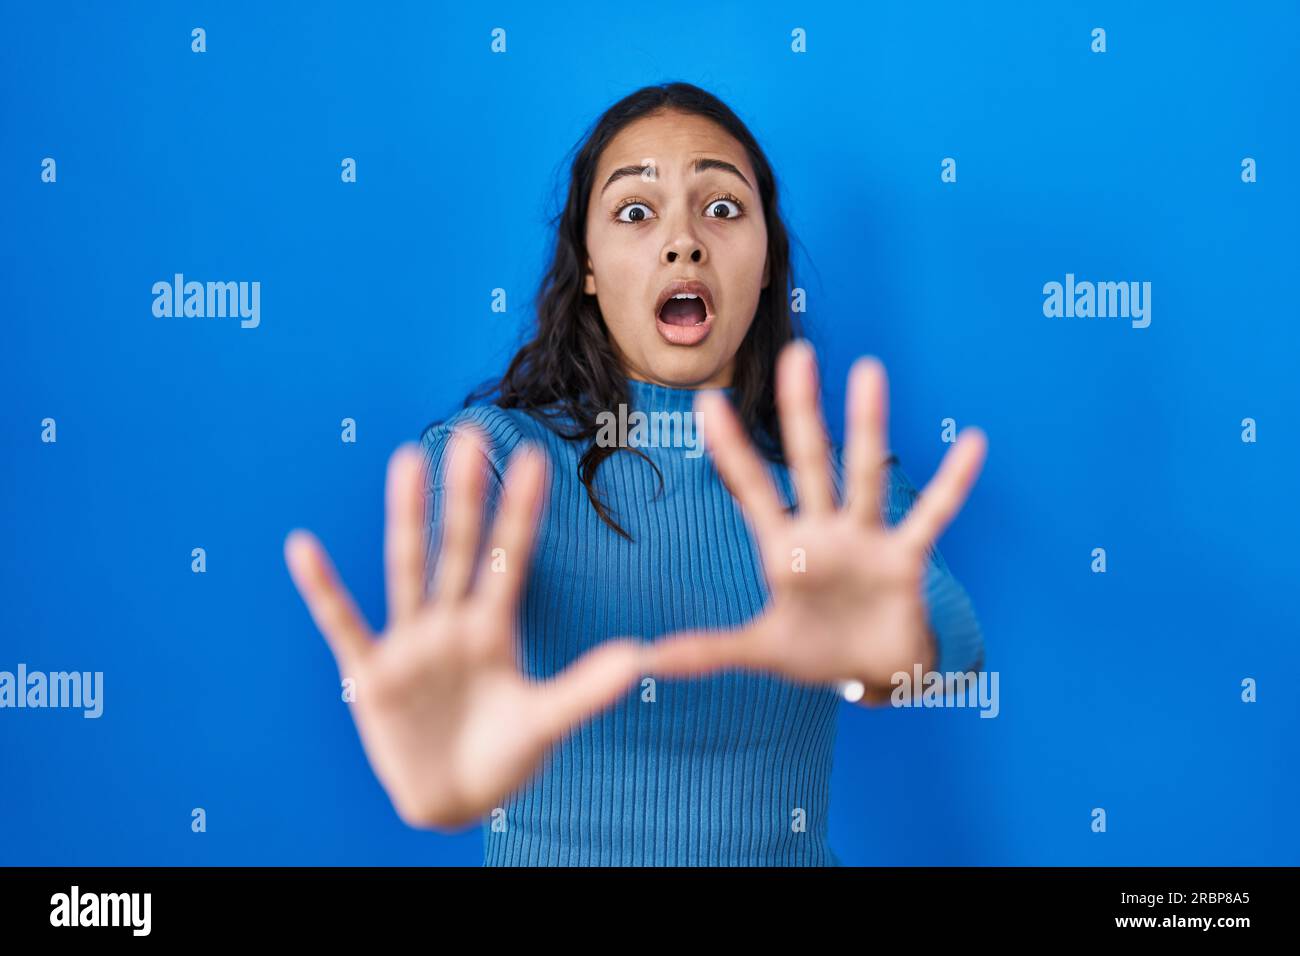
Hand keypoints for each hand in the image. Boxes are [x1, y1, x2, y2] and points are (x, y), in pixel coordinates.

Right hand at [284, 427, 645, 829]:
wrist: (454, 802)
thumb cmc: (503, 755)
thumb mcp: (545, 723)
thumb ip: (584, 690)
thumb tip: (635, 657)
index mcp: (494, 628)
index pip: (509, 558)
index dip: (521, 513)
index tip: (536, 460)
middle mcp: (451, 623)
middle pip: (459, 547)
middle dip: (465, 494)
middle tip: (471, 433)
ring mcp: (411, 644)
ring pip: (409, 569)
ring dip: (406, 517)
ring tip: (407, 459)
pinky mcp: (372, 675)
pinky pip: (344, 625)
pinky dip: (324, 591)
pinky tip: (304, 548)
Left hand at [645, 341, 986, 699]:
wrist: (872, 675)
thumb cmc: (815, 651)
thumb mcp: (758, 651)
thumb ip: (704, 651)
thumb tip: (640, 660)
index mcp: (783, 547)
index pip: (750, 487)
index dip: (730, 449)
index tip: (707, 401)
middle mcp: (823, 530)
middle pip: (809, 461)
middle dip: (800, 411)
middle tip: (796, 353)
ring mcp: (866, 539)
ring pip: (866, 474)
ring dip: (868, 427)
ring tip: (869, 371)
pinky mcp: (905, 560)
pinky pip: (932, 516)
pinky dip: (952, 484)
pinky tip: (971, 443)